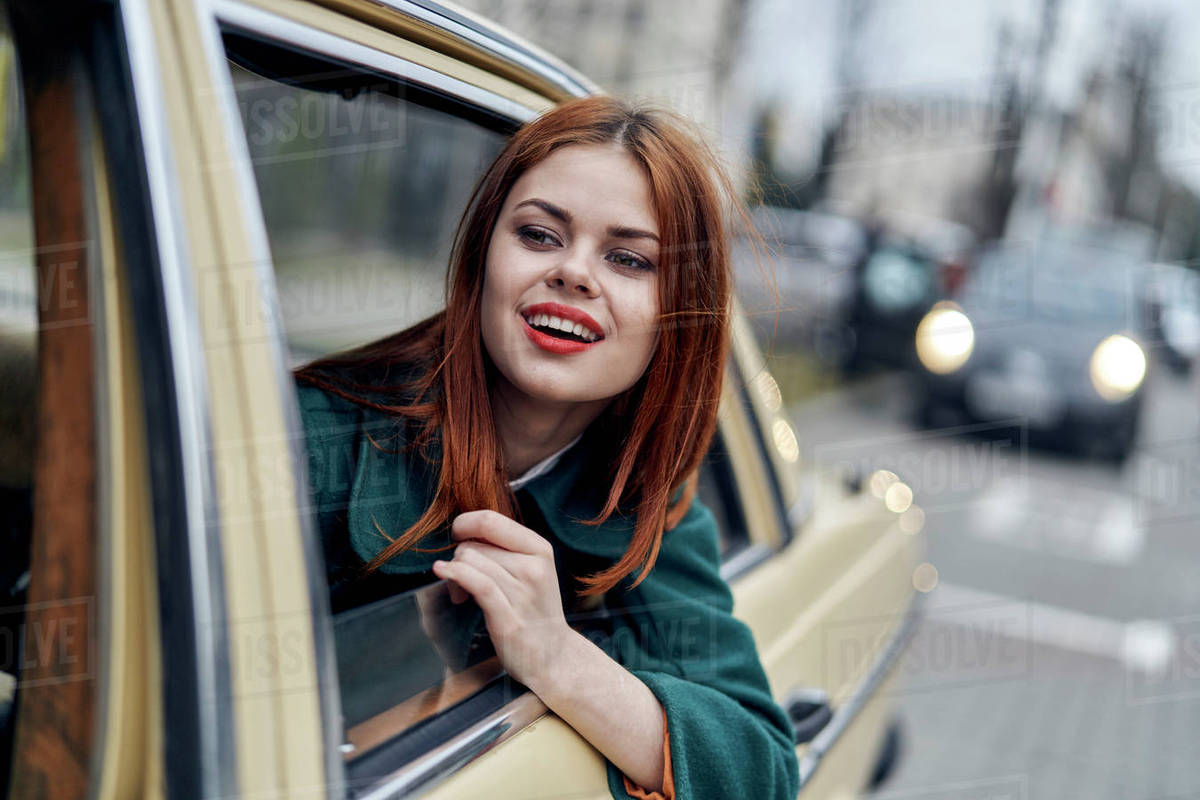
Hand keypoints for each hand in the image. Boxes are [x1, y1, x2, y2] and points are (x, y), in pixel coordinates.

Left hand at [431, 510, 572, 690]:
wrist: (552, 657)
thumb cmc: (534, 610)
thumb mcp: (530, 569)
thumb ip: (504, 547)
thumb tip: (464, 529)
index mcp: (539, 549)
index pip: (490, 520)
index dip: (464, 523)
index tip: (456, 536)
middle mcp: (534, 568)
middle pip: (476, 543)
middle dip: (459, 556)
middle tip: (459, 578)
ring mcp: (523, 594)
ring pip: (471, 561)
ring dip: (455, 573)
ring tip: (459, 593)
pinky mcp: (508, 618)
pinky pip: (477, 583)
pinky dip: (455, 574)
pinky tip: (443, 573)